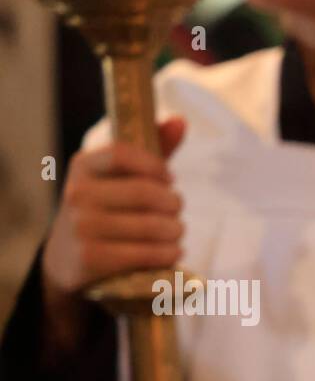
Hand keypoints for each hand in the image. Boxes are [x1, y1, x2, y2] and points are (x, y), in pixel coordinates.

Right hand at [40, 117, 186, 350]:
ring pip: (153, 226)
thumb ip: (152, 151)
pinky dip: (169, 253)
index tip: (169, 179)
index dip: (155, 166)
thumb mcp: (120, 178)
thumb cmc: (106, 211)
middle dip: (173, 204)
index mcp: (83, 166)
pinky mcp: (93, 258)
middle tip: (176, 212)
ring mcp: (83, 227)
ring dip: (175, 232)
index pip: (122, 153)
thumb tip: (180, 120)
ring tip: (175, 233)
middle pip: (147, 193)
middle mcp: (78, 194)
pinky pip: (147, 253)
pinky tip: (171, 252)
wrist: (68, 259)